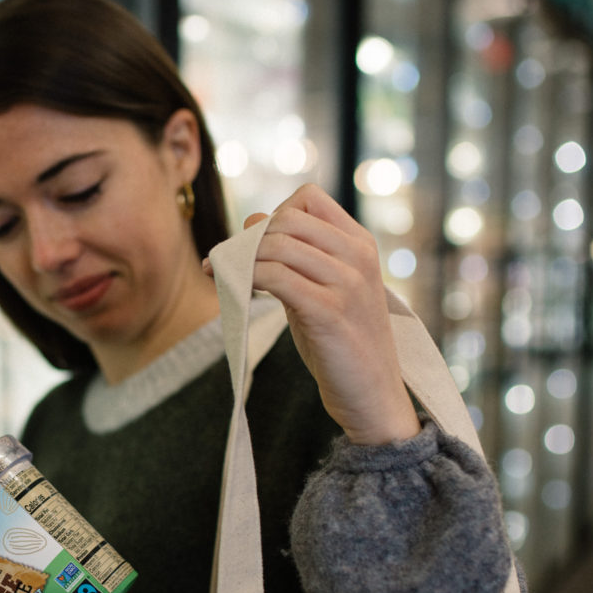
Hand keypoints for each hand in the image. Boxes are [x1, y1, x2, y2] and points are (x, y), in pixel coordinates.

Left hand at [208, 184, 420, 445]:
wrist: (372, 394)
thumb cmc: (342, 343)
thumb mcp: (326, 288)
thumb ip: (297, 256)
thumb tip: (252, 220)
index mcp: (360, 243)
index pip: (308, 198)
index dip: (273, 215)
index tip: (257, 245)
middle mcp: (358, 256)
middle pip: (287, 219)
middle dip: (248, 238)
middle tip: (224, 262)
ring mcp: (346, 282)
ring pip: (276, 246)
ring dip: (239, 259)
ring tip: (220, 275)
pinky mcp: (328, 311)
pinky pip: (273, 277)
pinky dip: (245, 279)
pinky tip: (235, 292)